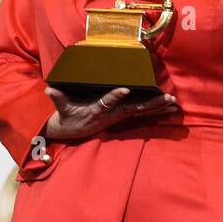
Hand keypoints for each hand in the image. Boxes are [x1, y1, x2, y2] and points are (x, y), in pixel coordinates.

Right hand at [43, 85, 179, 141]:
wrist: (72, 131)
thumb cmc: (68, 116)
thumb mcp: (62, 108)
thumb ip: (58, 98)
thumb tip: (49, 90)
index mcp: (97, 109)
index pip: (107, 102)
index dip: (115, 97)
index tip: (124, 90)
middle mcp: (112, 113)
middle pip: (133, 108)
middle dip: (150, 103)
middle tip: (165, 98)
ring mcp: (119, 115)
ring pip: (141, 110)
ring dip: (158, 106)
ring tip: (173, 102)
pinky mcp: (123, 115)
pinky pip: (142, 112)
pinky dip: (156, 109)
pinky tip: (169, 106)